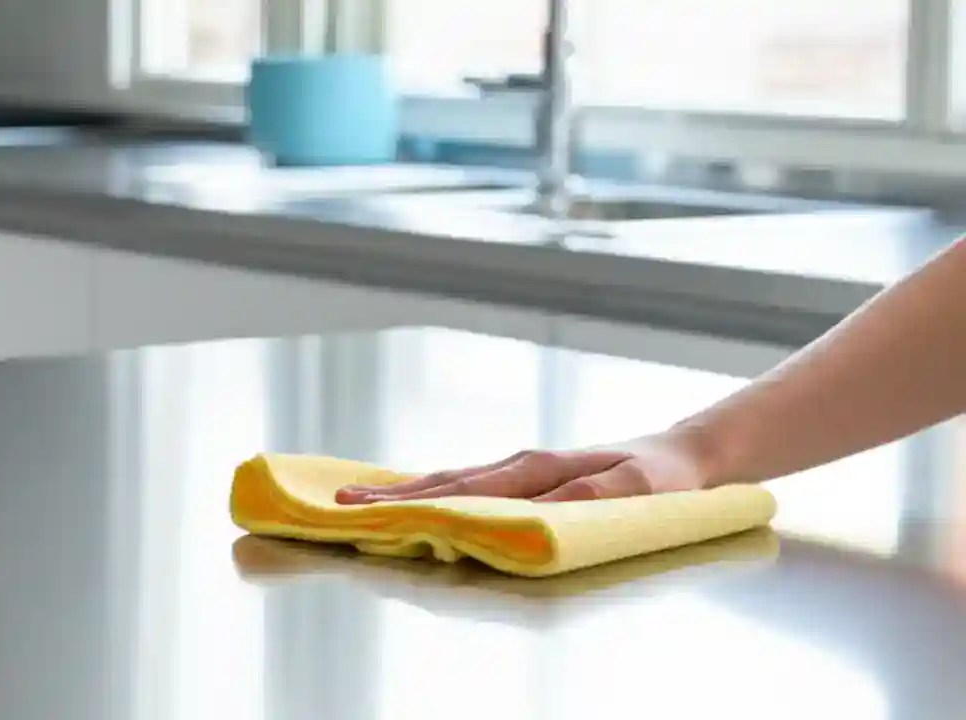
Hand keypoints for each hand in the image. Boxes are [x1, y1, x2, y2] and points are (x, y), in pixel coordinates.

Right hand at [334, 432, 716, 503]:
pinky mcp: (528, 478)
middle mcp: (521, 464)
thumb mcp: (637, 490)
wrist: (683, 456)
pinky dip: (435, 491)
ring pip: (452, 480)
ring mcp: (522, 469)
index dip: (418, 500)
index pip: (466, 488)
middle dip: (393, 493)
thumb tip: (536, 512)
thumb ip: (588, 500)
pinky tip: (417, 496)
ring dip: (407, 491)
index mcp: (538, 467)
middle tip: (341, 502)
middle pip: (446, 480)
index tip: (371, 507)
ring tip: (360, 499)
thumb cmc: (662, 478)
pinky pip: (471, 485)